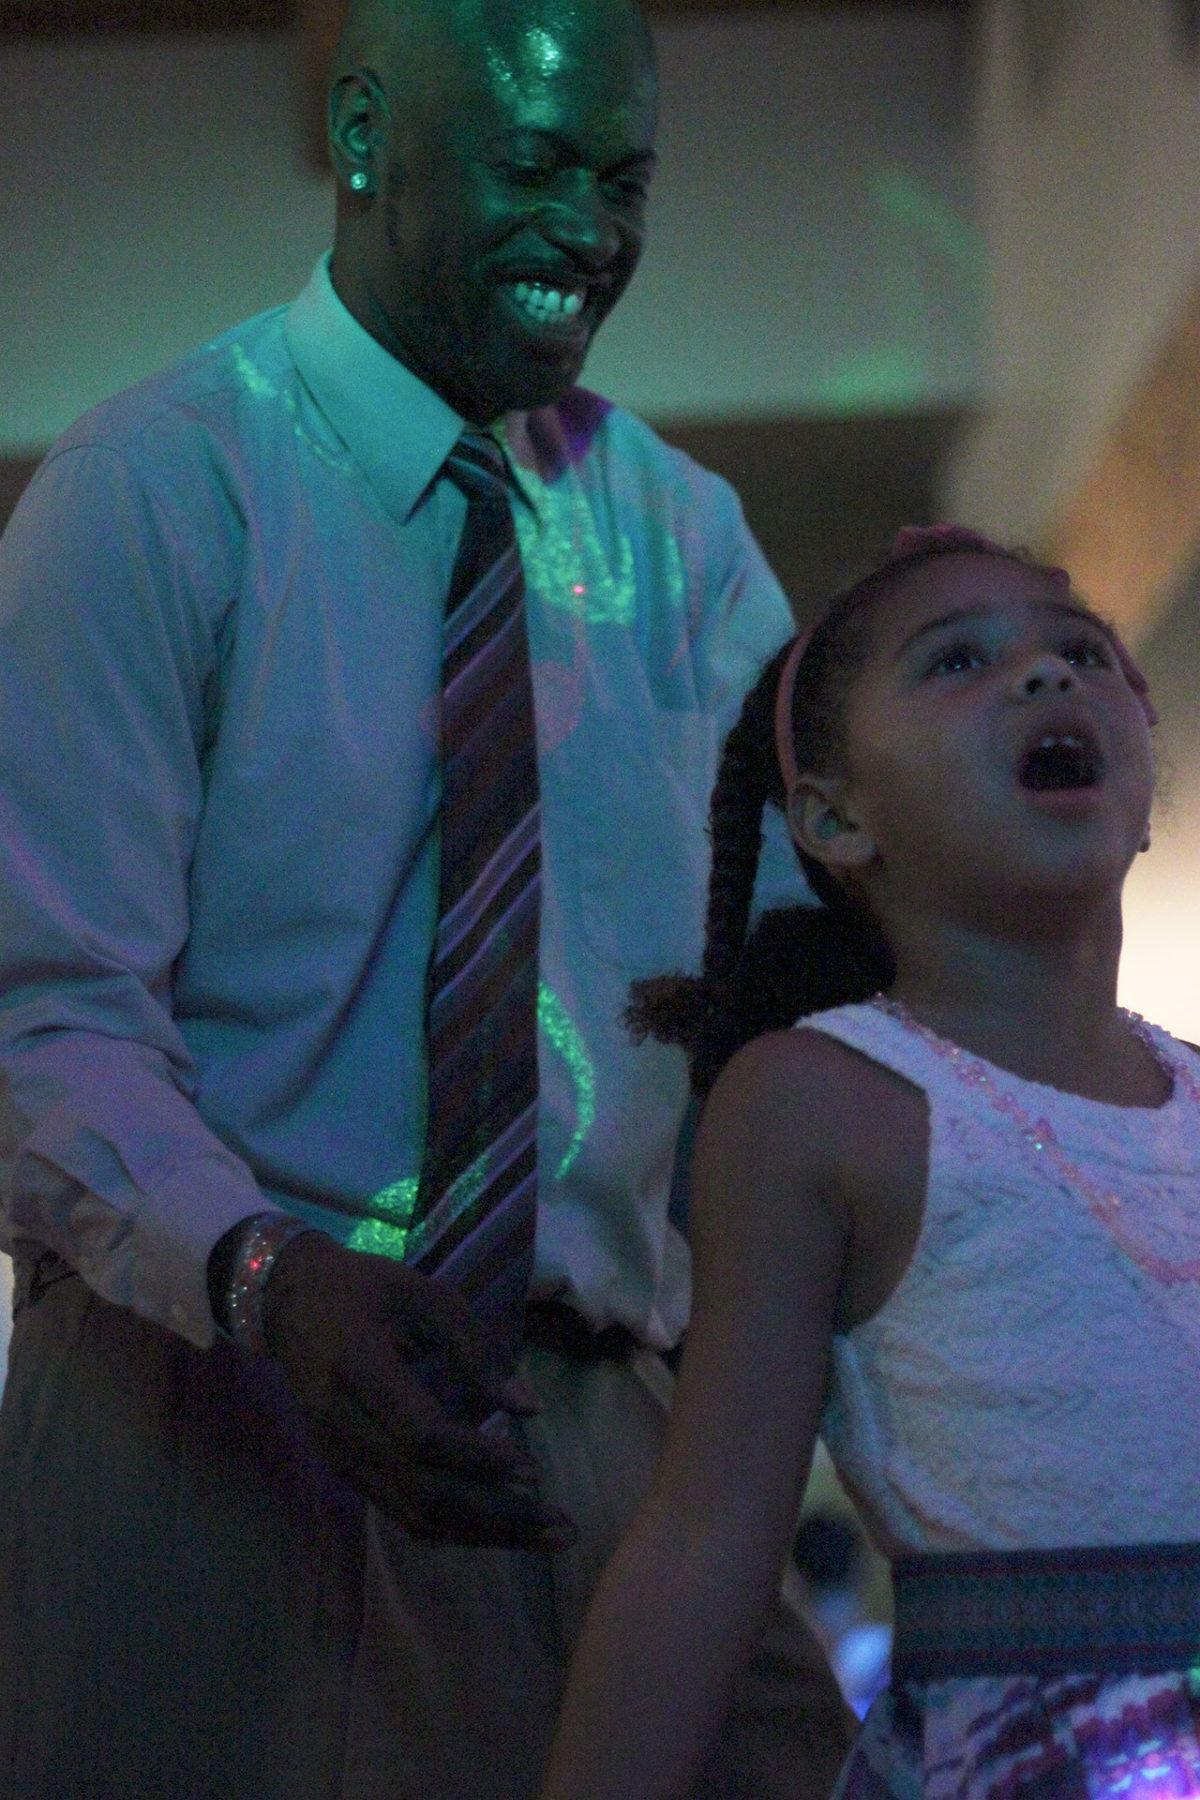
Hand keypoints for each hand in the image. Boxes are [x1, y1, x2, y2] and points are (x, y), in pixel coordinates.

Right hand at [261, 1232, 574, 1550]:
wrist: (285, 1302)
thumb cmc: (363, 1288)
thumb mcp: (423, 1294)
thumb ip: (476, 1347)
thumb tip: (530, 1409)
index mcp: (359, 1368)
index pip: (421, 1436)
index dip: (478, 1457)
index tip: (533, 1468)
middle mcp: (343, 1426)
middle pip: (424, 1491)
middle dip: (497, 1517)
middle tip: (563, 1528)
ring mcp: (339, 1456)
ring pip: (415, 1515)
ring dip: (484, 1534)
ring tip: (546, 1538)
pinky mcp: (345, 1470)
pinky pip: (402, 1512)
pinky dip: (454, 1527)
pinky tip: (501, 1528)